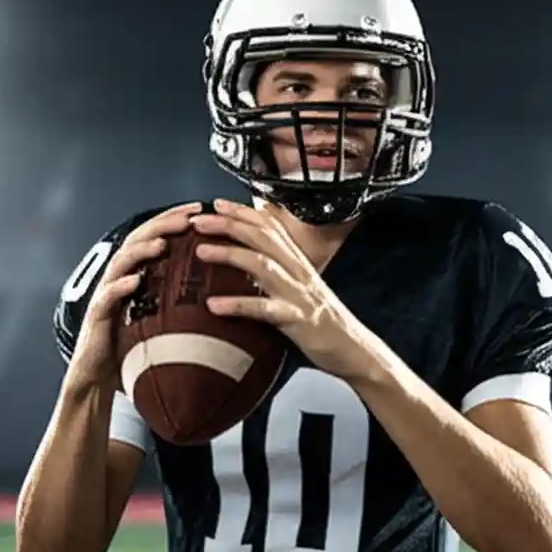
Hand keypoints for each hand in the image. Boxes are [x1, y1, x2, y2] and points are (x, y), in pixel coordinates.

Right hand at [67, 201, 201, 388]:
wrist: (100, 376)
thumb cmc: (133, 346)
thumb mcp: (163, 318)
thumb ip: (182, 301)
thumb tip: (223, 294)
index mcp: (137, 272)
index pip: (156, 236)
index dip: (175, 219)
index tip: (201, 209)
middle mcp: (120, 277)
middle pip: (139, 240)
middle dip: (163, 224)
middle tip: (188, 217)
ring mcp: (107, 294)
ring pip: (121, 262)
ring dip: (142, 250)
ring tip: (162, 244)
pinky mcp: (97, 315)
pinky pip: (107, 297)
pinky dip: (121, 286)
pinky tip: (135, 281)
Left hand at [189, 198, 381, 381]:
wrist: (353, 348)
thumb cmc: (321, 320)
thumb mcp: (300, 287)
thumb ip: (278, 270)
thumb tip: (249, 259)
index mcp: (297, 261)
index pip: (270, 226)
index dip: (244, 212)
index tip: (217, 204)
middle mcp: (298, 271)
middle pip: (262, 237)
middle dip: (229, 225)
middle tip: (197, 220)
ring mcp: (298, 294)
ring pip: (262, 265)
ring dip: (230, 254)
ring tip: (200, 251)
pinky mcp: (297, 320)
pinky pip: (264, 310)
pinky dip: (237, 305)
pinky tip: (213, 305)